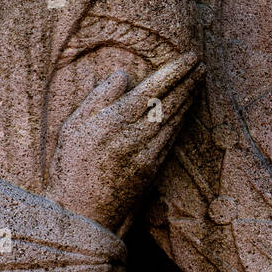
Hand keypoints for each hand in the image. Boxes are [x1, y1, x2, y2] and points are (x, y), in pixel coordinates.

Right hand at [47, 52, 201, 228]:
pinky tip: (186, 110)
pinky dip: (181, 121)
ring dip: (188, 99)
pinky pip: (171, 139)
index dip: (174, 71)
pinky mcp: (152, 170)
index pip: (151, 89)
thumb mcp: (73, 126)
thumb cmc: (69, 166)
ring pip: (174, 120)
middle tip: (201, 65)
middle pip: (169, 102)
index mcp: (112, 121)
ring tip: (198, 82)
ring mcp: (146, 154)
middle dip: (188, 81)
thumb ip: (100, 97)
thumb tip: (125, 74)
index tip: (191, 58)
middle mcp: (133, 136)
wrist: (80, 213)